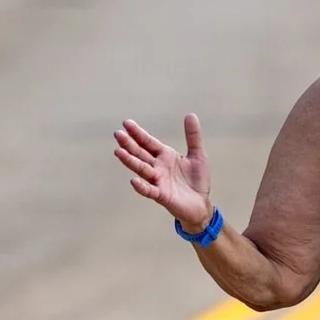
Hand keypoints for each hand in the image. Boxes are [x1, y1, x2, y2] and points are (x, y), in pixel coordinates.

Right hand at [114, 114, 214, 230]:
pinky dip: (142, 187)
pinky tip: (133, 181)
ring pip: (141, 169)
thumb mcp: (198, 155)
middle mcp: (158, 167)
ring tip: (118, 152)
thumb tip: (190, 114)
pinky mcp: (162, 196)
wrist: (201, 204)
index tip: (126, 123)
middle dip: (129, 144)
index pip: (148, 142)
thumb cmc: (197, 180)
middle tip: (117, 134)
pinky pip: (150, 191)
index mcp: (164, 156)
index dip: (138, 133)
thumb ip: (193, 136)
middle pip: (140, 154)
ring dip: (130, 161)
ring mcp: (158, 181)